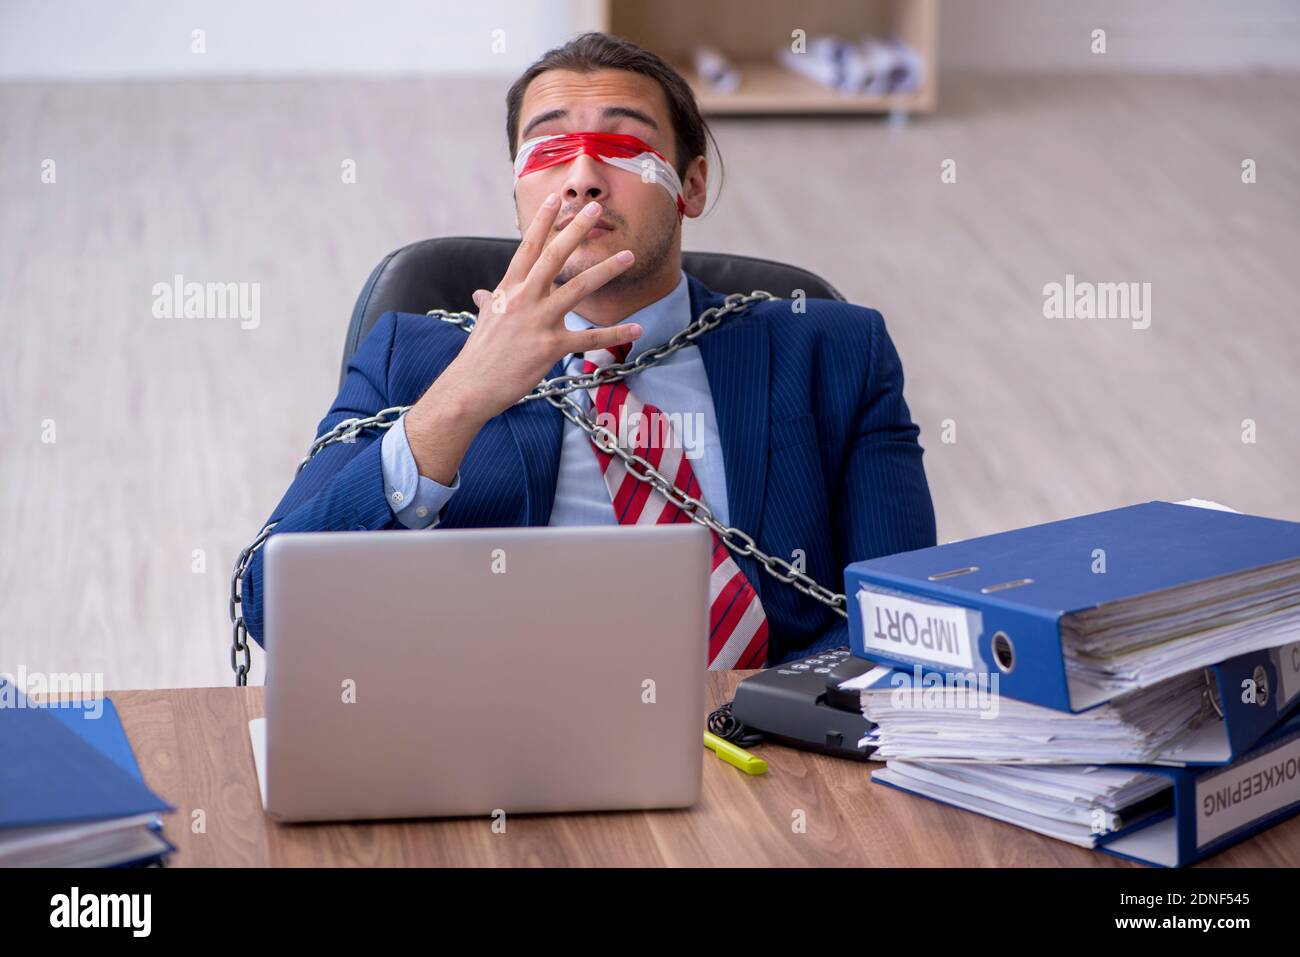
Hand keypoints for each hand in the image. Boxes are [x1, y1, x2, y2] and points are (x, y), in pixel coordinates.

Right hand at [425, 194, 641, 426]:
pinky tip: (636, 328)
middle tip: (596, 209)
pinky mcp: (551, 347)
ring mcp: (539, 321)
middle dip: (577, 230)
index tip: (555, 199)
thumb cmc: (479, 355)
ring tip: (629, 255)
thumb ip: (488, 303)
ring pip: (578, 288)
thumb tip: (479, 294)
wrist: (471, 386)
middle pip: (555, 256)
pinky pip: (589, 338)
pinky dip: (615, 334)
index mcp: (508, 289)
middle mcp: (524, 299)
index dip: (543, 222)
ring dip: (607, 270)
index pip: (528, 248)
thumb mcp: (484, 321)